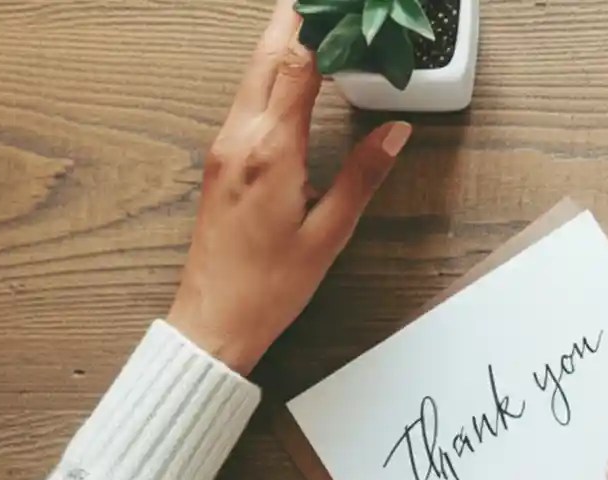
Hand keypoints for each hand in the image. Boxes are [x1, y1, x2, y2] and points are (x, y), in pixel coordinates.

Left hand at [167, 0, 410, 374]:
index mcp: (271, 152)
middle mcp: (240, 139)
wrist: (213, 320)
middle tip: (325, 7)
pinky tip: (291, 74)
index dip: (323, 30)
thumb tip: (395, 130)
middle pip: (267, 55)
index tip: (348, 16)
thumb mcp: (329, 234)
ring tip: (315, 24)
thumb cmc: (268, 287)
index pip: (298, 66)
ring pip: (252, 73)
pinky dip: (271, 73)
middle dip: (295, 20)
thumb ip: (363, 175)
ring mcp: (224, 147)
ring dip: (282, 42)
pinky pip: (246, 99)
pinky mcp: (219, 160)